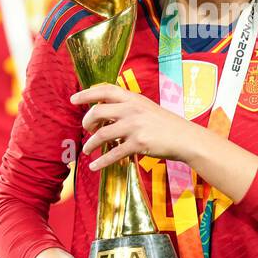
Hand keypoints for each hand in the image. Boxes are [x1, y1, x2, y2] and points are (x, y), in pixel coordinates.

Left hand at [71, 84, 197, 170]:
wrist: (184, 137)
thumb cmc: (165, 124)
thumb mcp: (146, 108)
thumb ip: (127, 108)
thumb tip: (104, 114)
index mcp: (133, 98)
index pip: (105, 90)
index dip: (86, 94)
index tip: (73, 99)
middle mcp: (132, 109)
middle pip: (97, 112)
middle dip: (86, 122)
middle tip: (85, 129)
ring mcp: (134, 127)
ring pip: (101, 134)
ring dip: (90, 144)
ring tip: (87, 150)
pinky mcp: (138, 144)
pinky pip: (113, 153)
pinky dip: (101, 161)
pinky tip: (94, 166)